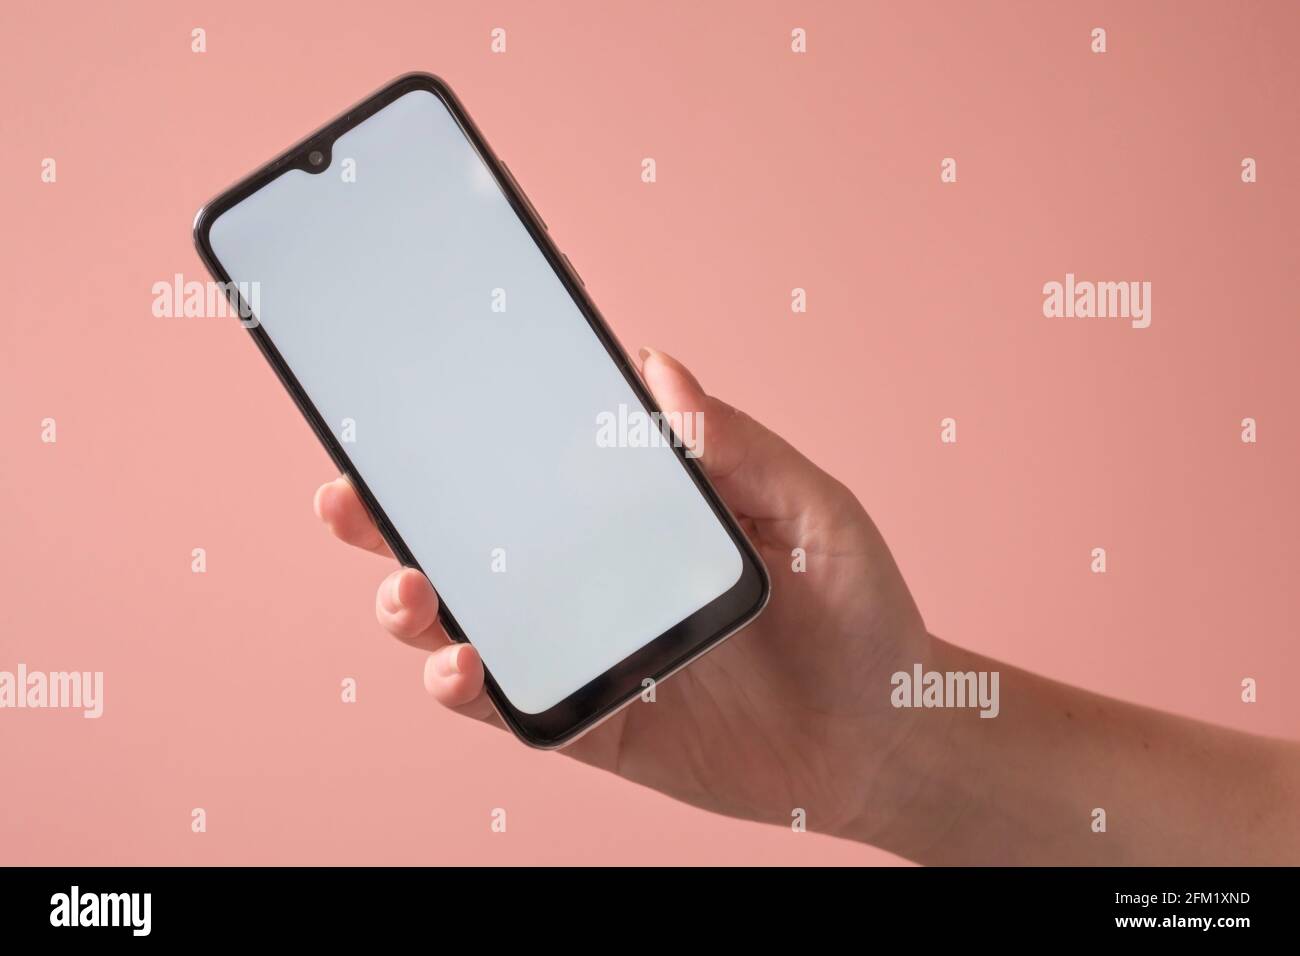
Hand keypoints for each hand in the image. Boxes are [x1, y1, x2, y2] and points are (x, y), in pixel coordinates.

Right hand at [313, 347, 935, 840]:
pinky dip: (466, 685)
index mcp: (634, 515)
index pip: (536, 461)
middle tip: (347, 490)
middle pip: (472, 539)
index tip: (409, 389)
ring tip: (402, 587)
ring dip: (410, 602)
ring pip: (468, 622)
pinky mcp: (591, 720)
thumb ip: (741, 448)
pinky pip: (510, 705)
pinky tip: (459, 664)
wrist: (885, 733)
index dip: (470, 429)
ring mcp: (585, 648)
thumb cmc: (856, 611)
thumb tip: (659, 371)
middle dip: (394, 514)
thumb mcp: (814, 511)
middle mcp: (592, 576)